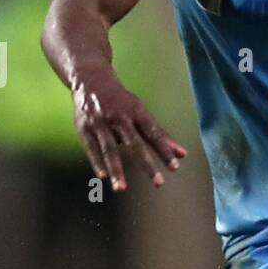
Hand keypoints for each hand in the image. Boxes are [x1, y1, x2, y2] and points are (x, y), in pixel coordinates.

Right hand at [72, 71, 185, 191]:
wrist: (91, 80)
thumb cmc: (122, 101)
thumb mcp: (141, 113)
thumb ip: (160, 136)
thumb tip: (182, 155)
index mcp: (137, 112)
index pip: (154, 134)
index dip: (164, 150)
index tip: (175, 167)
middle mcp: (119, 117)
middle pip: (135, 143)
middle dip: (147, 164)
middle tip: (159, 182)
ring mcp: (101, 122)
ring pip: (109, 148)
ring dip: (116, 169)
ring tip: (122, 188)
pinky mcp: (84, 128)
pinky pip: (91, 147)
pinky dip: (97, 162)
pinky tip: (103, 177)